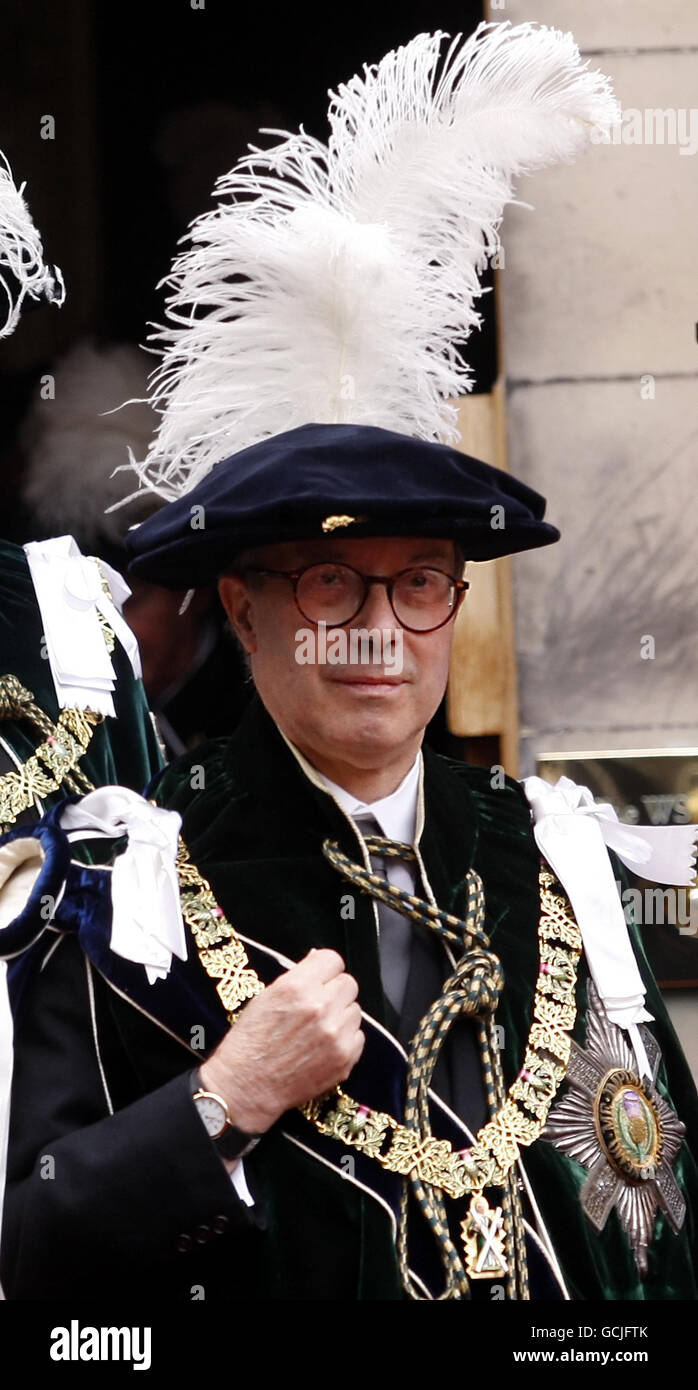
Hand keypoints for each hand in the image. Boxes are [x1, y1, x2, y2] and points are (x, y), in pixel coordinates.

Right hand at [199, 949, 363, 1133]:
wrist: (247, 1085)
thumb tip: (318, 959)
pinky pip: (358, 1036)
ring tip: (317, 1030)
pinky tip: (323, 1047)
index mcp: (297, 987)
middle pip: (348, 984)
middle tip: (319, 1006)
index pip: (333, 960)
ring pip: (355, 1010)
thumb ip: (297, 976)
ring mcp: (335, 1034)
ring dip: (340, 1016)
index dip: (326, 970)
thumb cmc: (251, 1041)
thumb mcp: (266, 996)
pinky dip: (344, 1040)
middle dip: (334, 992)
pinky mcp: (345, 1058)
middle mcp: (320, 1007)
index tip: (321, 979)